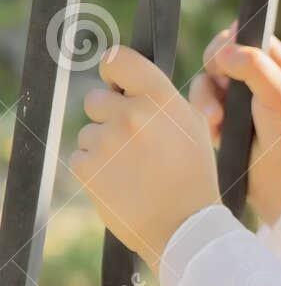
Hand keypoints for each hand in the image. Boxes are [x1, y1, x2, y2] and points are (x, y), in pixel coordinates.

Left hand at [70, 45, 222, 274]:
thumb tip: (134, 83)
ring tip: (131, 170)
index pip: (117, 60)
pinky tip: (119, 183)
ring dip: (103, 146)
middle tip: (132, 142)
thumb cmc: (193, 176)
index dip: (113, 71)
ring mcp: (106, 140)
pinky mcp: (86, 167)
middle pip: (96, 99)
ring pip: (89, 132)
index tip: (115, 84)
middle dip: (108, 117)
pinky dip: (94, 169)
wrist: (183, 225)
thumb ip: (163, 99)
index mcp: (159, 98)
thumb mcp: (194, 126)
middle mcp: (130, 114)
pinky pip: (80, 156)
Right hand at [189, 20, 280, 226]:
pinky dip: (203, 115)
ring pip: (205, 80)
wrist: (280, 188)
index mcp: (276, 64)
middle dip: (213, 71)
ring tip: (215, 119)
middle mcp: (256, 77)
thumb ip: (255, 66)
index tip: (226, 63)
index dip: (229, 44)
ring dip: (205, 97)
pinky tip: (215, 132)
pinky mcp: (223, 119)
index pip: (244, 35)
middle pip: (218, 55)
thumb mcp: (280, 97)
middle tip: (220, 86)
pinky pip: (200, 105)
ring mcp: (237, 98)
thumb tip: (223, 50)